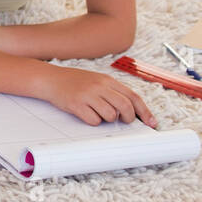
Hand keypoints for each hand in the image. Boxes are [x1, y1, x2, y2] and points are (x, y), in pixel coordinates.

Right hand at [42, 66, 157, 127]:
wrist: (49, 79)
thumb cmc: (73, 82)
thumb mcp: (96, 81)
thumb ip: (112, 92)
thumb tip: (131, 110)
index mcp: (107, 80)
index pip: (133, 96)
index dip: (145, 111)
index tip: (151, 122)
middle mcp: (99, 86)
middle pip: (125, 107)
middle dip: (128, 118)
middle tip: (123, 120)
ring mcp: (88, 95)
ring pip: (111, 115)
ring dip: (107, 119)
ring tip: (97, 112)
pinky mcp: (77, 104)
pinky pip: (94, 120)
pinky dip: (93, 120)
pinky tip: (86, 113)